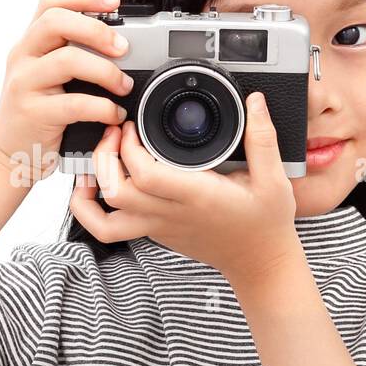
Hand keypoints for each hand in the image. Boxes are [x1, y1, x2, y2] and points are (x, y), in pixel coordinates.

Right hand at [0, 0, 132, 187]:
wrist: (7, 156)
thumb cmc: (37, 115)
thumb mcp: (47, 77)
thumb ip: (72, 54)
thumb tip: (122, 42)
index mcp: (29, 42)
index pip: (50, 1)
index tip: (114, 3)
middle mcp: (22, 57)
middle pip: (56, 21)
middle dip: (97, 29)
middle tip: (123, 47)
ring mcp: (24, 84)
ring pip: (67, 60)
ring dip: (105, 70)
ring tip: (123, 85)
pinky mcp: (33, 113)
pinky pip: (74, 103)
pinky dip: (102, 107)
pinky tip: (113, 113)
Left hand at [69, 91, 303, 284]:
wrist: (259, 264)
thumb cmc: (265, 224)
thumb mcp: (274, 180)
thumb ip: (263, 139)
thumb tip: (255, 102)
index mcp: (197, 197)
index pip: (146, 176)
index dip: (128, 148)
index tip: (131, 127)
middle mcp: (171, 214)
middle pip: (116, 193)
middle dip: (104, 158)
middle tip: (114, 134)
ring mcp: (158, 227)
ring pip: (105, 219)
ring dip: (92, 188)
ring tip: (97, 161)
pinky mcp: (154, 233)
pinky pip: (111, 227)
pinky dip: (94, 208)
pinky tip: (99, 185)